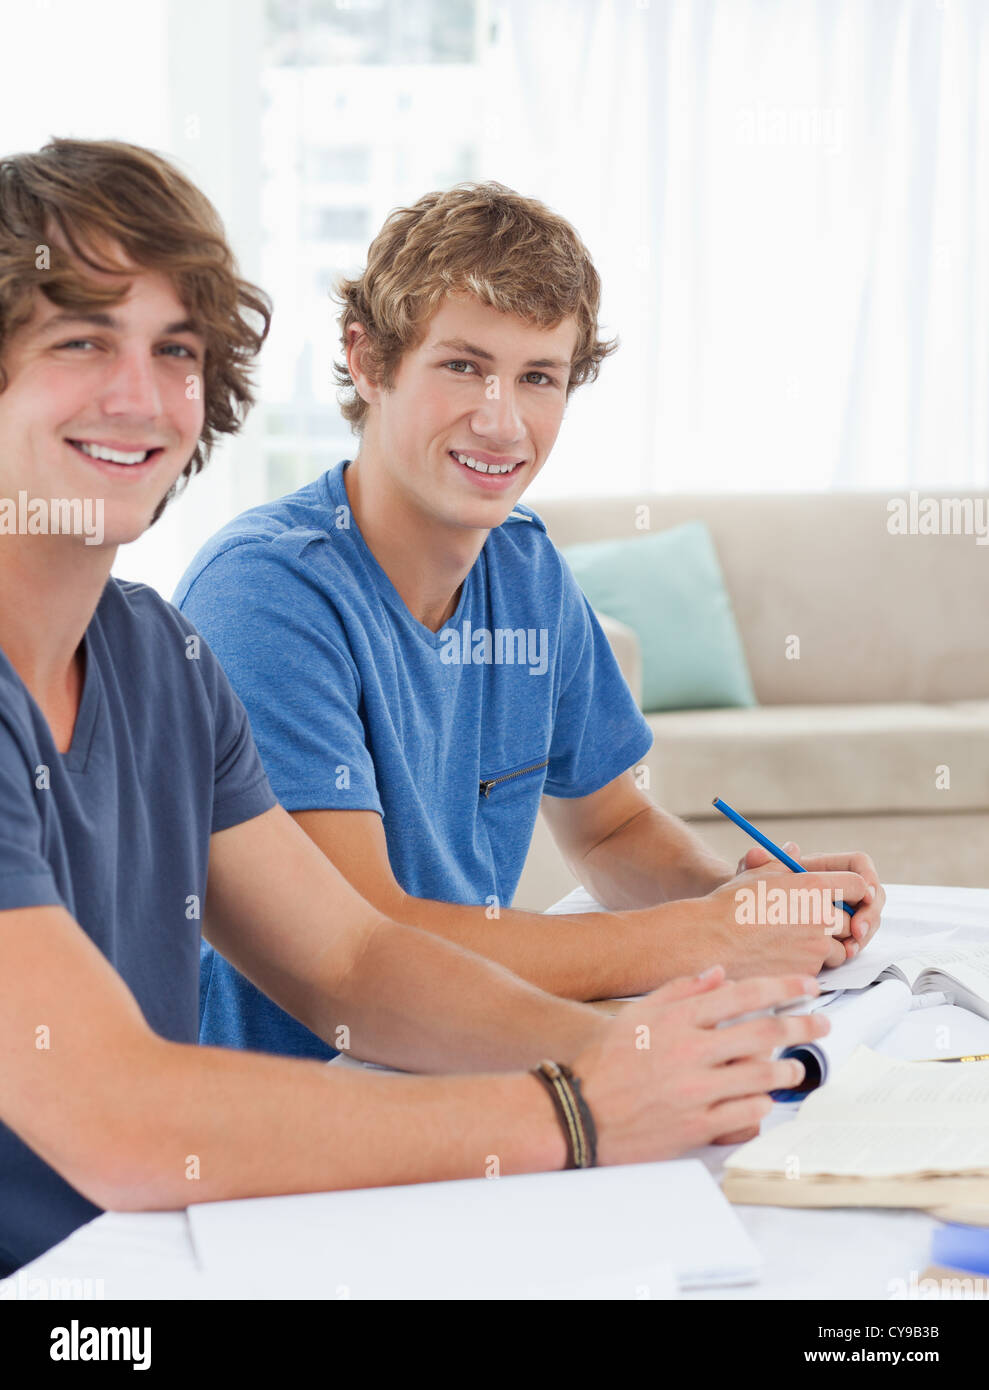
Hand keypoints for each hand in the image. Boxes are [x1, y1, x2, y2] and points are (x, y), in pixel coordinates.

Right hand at [576, 967, 830, 1163]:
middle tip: (822, 1024)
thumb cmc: (608, 1061)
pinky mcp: (696, 1126)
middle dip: (801, 1026)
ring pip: (761, 1076)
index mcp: (678, 1019)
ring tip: (796, 1068)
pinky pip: (745, 1114)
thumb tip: (719, 973)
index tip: (809, 986)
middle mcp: (690, 1051)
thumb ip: (680, 990)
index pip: (743, 995)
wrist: (580, 1112)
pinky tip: (765, 1101)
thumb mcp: (638, 1014)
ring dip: (787, 1070)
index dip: (783, 987)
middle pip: (762, 1033)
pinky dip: (762, 1106)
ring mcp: (695, 1091)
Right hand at [687, 852, 871, 974]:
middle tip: (815, 923)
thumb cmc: (730, 904)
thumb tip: (794, 849)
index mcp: (813, 885)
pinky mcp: (808, 969)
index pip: (859, 885)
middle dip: (838, 923)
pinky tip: (785, 956)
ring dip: (826, 946)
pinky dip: (810, 964)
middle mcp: (820, 915)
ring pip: (840, 947)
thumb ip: (784, 862)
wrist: (710, 939)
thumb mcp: (759, 874)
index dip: (856, 891)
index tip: (848, 898)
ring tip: (796, 940)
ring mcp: (816, 945)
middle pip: (851, 920)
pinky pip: (821, 967)